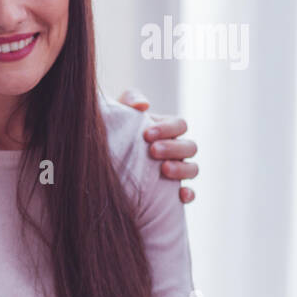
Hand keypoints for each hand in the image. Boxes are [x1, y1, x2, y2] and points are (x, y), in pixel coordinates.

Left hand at [117, 88, 197, 202]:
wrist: (102, 160)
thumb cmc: (115, 131)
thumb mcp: (120, 113)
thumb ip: (130, 100)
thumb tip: (144, 105)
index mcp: (167, 130)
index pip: (180, 125)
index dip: (168, 129)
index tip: (147, 135)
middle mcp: (176, 150)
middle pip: (190, 146)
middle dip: (174, 148)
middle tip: (153, 151)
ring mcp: (177, 170)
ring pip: (193, 169)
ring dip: (182, 169)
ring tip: (164, 169)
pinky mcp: (172, 192)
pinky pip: (190, 194)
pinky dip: (189, 194)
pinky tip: (180, 196)